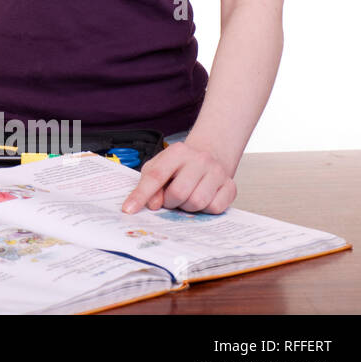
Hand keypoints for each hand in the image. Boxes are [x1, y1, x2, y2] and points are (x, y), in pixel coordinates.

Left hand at [121, 140, 236, 214]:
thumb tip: (152, 205)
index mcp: (177, 152)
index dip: (141, 195)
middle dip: (170, 202)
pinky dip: (205, 210)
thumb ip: (149, 184)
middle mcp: (199, 159)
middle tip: (171, 199)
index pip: (155, 175)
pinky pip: (215, 208)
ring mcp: (218, 172)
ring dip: (187, 207)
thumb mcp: (159, 167)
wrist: (210, 154)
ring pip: (197, 202)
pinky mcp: (231, 186)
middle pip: (178, 193)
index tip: (129, 210)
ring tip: (186, 197)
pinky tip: (202, 199)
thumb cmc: (180, 165)